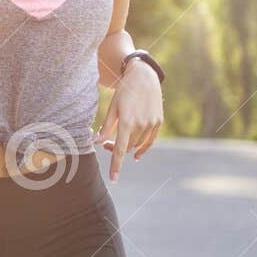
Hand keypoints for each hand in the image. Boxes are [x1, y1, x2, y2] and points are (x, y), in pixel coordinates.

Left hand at [94, 58, 162, 180]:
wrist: (144, 78)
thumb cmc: (124, 91)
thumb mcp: (112, 107)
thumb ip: (106, 127)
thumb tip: (97, 143)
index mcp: (127, 122)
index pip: (120, 149)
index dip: (116, 165)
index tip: (114, 179)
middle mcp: (141, 125)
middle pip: (128, 147)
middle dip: (116, 149)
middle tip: (107, 145)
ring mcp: (152, 124)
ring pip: (138, 144)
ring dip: (128, 147)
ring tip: (117, 142)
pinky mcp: (158, 122)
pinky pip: (150, 140)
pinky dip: (143, 148)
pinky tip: (136, 154)